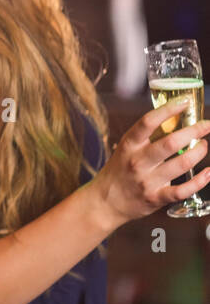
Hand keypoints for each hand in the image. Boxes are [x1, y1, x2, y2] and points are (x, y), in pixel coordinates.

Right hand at [92, 103, 209, 223]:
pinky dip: (200, 180)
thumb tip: (174, 120)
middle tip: (207, 124)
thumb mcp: (125, 150)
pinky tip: (209, 173)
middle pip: (171, 143)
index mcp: (128, 145)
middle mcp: (137, 161)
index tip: (185, 102)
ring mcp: (147, 181)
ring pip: (182, 164)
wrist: (104, 202)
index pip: (148, 122)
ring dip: (199, 152)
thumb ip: (146, 138)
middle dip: (194, 131)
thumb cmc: (119, 172)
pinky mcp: (156, 198)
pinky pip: (183, 190)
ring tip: (203, 146)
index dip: (168, 110)